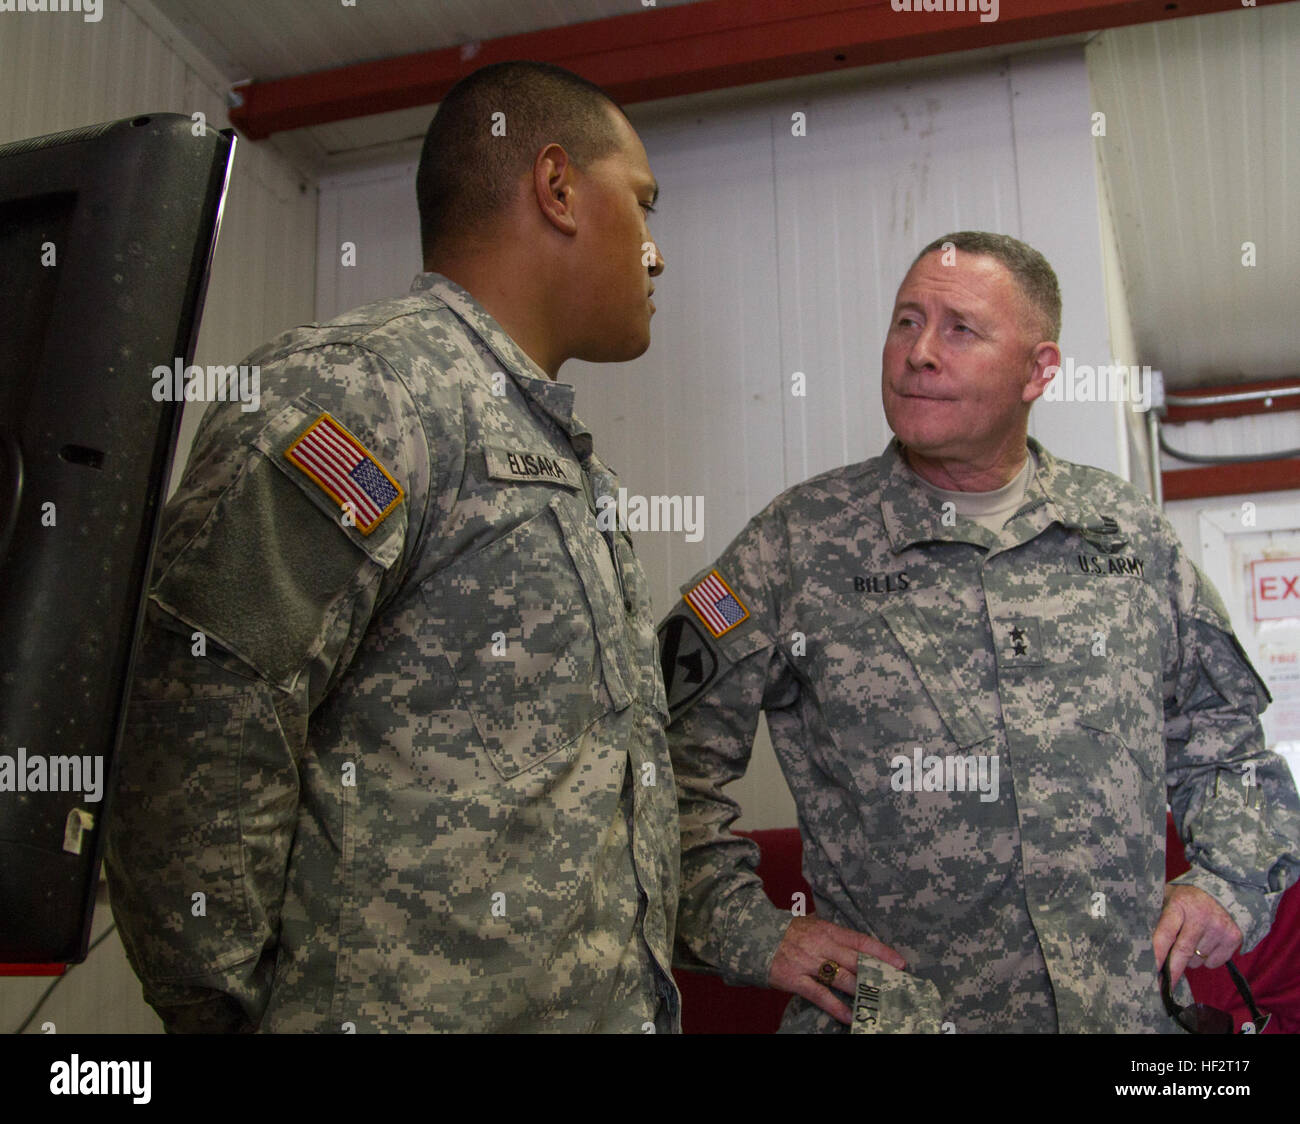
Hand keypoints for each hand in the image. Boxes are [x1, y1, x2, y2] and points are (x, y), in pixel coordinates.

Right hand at [768, 916, 906, 1025]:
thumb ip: (830, 931)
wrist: (751, 936)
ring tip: (878, 1002)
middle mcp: (819, 944)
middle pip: (855, 961)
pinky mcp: (795, 979)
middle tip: (894, 986)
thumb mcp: (809, 923)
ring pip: (842, 978)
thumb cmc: (785, 931)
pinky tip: (851, 1016)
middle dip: (877, 974)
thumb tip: (853, 937)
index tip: (900, 963)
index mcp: (825, 929)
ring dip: (862, 991)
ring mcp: (807, 962)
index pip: (859, 940)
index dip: (881, 952)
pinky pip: (821, 995)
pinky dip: (837, 1006)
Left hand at [1152, 883, 1241, 988]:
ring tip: (1189, 941)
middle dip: (1172, 971)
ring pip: (1197, 960)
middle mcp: (1201, 915)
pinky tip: (1205, 943)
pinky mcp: (1234, 938)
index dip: (1158, 953)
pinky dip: (1206, 960)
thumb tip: (1139, 942)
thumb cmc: (1188, 898)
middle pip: (1183, 951)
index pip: (1166, 933)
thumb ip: (1156, 916)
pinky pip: (1213, 963)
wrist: (1225, 891)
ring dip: (1189, 960)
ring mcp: (1219, 927)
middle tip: (1163, 985)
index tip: (1152, 970)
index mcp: (1180, 903)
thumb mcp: (1169, 898)